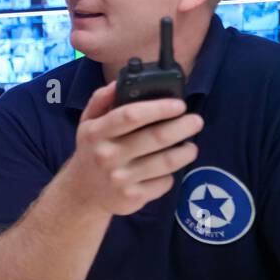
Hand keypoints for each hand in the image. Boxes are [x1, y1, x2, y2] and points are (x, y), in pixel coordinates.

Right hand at [62, 81, 202, 215]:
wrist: (83, 191)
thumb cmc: (92, 150)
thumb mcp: (88, 122)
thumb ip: (101, 99)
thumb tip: (120, 82)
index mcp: (96, 132)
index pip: (130, 115)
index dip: (159, 108)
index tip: (179, 104)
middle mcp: (107, 155)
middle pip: (155, 137)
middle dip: (182, 127)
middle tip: (196, 121)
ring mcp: (120, 178)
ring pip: (165, 162)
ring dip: (186, 152)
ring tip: (191, 146)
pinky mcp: (132, 197)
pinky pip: (164, 182)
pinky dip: (171, 174)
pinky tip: (168, 169)